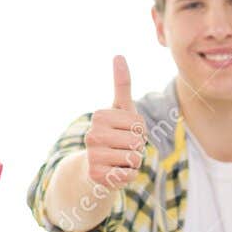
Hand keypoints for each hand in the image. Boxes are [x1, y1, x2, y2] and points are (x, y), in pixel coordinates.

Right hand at [81, 54, 147, 190]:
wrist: (94, 169)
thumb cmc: (113, 136)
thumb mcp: (120, 110)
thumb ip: (122, 85)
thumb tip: (118, 55)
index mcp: (100, 116)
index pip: (139, 125)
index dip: (139, 132)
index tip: (124, 133)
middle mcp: (92, 135)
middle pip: (137, 141)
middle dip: (136, 148)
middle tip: (121, 149)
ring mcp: (92, 156)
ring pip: (134, 158)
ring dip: (132, 162)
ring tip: (118, 161)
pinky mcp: (96, 176)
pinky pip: (128, 175)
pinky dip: (128, 176)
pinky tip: (115, 174)